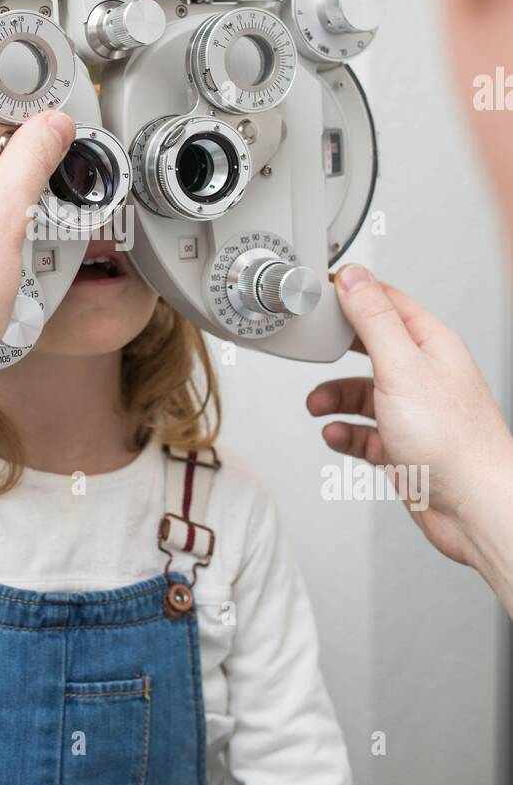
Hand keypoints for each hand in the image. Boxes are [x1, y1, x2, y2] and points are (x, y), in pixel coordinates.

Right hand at [307, 264, 512, 612]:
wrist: (472, 507)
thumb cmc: (454, 440)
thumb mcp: (401, 365)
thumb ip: (373, 319)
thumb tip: (354, 277)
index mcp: (431, 344)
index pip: (387, 303)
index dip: (352, 295)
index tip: (319, 295)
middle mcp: (424, 375)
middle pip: (369, 348)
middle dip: (336, 351)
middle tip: (311, 348)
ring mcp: (413, 411)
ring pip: (362, 393)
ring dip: (334, 398)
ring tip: (318, 405)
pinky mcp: (403, 445)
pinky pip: (363, 432)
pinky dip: (345, 433)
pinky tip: (336, 435)